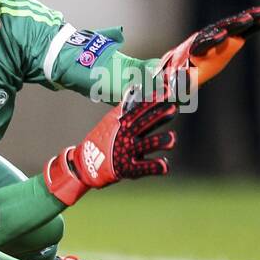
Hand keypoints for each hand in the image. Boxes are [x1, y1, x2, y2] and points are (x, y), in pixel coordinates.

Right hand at [44, 87, 177, 204]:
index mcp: (122, 124)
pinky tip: (165, 165)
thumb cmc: (101, 140)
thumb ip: (125, 108)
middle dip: (159, 116)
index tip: (166, 91)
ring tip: (173, 139)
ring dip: (160, 141)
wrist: (86, 164)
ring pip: (147, 145)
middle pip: (144, 124)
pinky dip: (155, 167)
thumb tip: (135, 89)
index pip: (139, 109)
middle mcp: (125, 136)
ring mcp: (126, 153)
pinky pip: (144, 168)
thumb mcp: (110, 122)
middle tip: (173, 109)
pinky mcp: (128, 170)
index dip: (153, 100)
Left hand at [157, 6, 259, 94]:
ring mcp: (215, 36)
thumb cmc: (177, 79)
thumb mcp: (177, 86)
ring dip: (246, 20)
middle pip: (220, 30)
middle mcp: (204, 39)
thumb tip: (181, 92)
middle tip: (247, 19)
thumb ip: (181, 85)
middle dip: (233, 25)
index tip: (224, 35)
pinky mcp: (226, 37)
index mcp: (192, 52)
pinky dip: (253, 24)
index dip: (213, 40)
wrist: (177, 64)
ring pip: (231, 26)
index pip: (203, 44)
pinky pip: (241, 31)